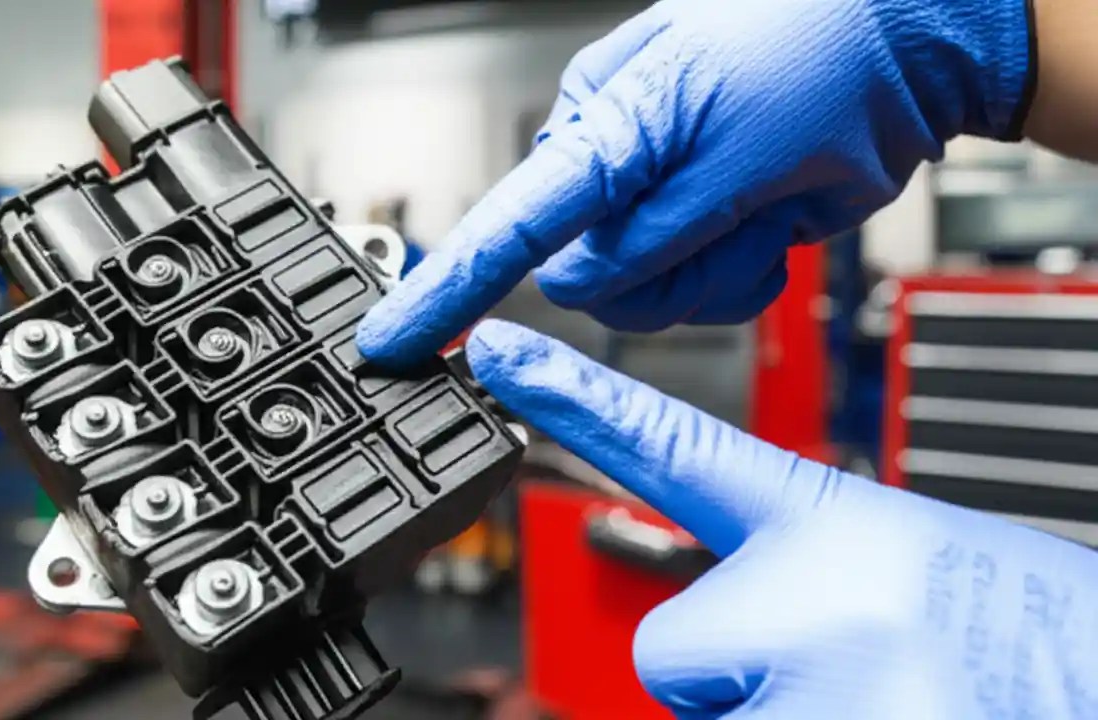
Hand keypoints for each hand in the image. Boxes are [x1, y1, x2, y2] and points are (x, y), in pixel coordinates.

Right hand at [357, 0, 1032, 366]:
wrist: (907, 37)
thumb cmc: (826, 57)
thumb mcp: (734, 158)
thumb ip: (646, 234)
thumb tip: (576, 279)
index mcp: (598, 125)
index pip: (502, 224)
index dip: (444, 290)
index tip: (389, 339)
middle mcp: (610, 160)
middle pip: (585, 280)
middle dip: (660, 277)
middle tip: (731, 224)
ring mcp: (652, 190)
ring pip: (639, 291)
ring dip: (708, 272)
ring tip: (759, 209)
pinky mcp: (690, 214)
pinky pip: (686, 284)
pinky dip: (731, 272)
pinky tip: (766, 223)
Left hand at [466, 320, 1097, 718]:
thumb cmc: (1023, 642)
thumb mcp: (897, 574)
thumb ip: (791, 585)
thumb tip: (711, 645)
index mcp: (826, 524)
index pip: (669, 439)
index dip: (573, 395)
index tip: (496, 353)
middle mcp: (804, 592)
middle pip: (672, 653)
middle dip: (737, 677)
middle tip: (855, 671)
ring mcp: (809, 683)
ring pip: (706, 717)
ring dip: (777, 719)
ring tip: (889, 702)